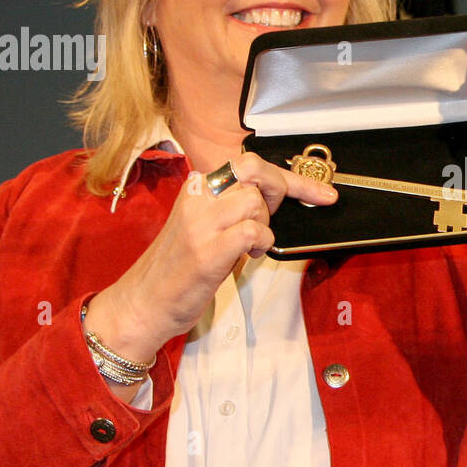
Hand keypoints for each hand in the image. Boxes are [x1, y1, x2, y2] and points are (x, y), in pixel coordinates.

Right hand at [85, 152, 335, 361]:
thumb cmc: (179, 268)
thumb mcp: (204, 225)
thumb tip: (274, 197)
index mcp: (197, 187)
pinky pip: (253, 231)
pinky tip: (248, 256)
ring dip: (264, 226)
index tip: (322, 193)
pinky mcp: (207, 250)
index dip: (292, 178)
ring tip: (248, 246)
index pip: (249, 163)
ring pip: (255, 202)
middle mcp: (197, 196)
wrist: (143, 303)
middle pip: (255, 171)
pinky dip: (261, 244)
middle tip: (272, 221)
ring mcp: (200, 222)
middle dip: (280, 192)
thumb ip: (233, 208)